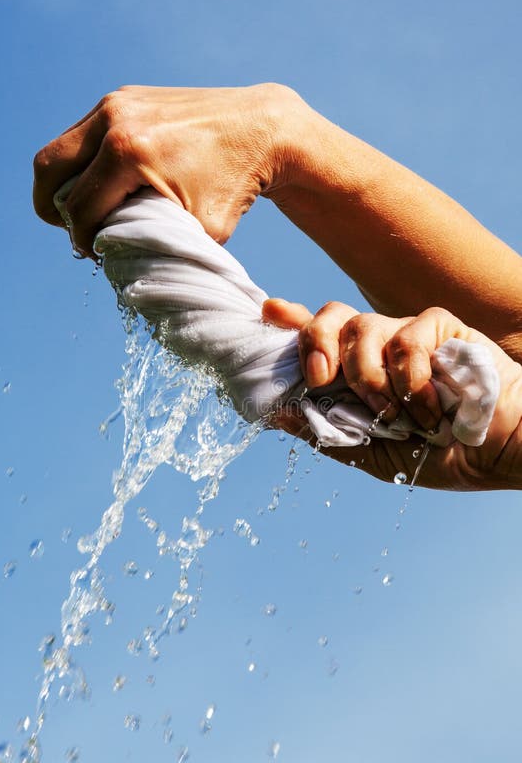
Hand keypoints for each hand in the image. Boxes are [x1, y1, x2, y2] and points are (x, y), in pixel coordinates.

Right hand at [33, 83, 298, 256]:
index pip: (79, 209)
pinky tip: (113, 185)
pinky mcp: (124, 97)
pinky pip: (83, 135)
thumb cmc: (235, 185)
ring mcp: (116, 102)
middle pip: (48, 171)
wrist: (261, 129)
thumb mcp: (201, 230)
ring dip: (67, 185)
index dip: (83, 242)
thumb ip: (156, 248)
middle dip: (55, 210)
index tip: (100, 256)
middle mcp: (114, 120)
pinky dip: (86, 163)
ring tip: (97, 210)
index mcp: (128, 153)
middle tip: (80, 231)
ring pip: (60, 150)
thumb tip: (118, 266)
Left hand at [262, 299, 521, 490]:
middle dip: (316, 344)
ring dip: (370, 381)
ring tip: (397, 417)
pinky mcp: (440, 327)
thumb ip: (328, 432)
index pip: (319, 334)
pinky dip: (411, 382)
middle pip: (332, 316)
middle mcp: (379, 344)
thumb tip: (277, 415)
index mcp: (358, 368)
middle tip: (320, 380)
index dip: (291, 320)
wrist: (495, 452)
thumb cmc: (438, 451)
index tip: (268, 310)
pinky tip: (430, 409)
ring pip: (363, 328)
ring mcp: (408, 332)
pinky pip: (406, 341)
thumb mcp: (373, 452)